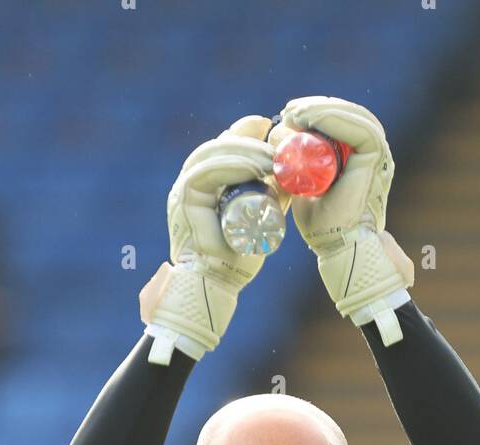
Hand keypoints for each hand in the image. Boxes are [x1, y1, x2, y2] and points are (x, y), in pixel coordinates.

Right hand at [140, 116, 289, 364]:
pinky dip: (230, 165)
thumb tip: (295, 173)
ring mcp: (184, 190)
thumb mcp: (263, 217)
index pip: (224, 147)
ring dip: (243, 150)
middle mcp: (192, 183)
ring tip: (270, 157)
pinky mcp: (184, 200)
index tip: (268, 125)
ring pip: (211, 154)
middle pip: (217, 144)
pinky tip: (253, 166)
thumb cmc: (238, 257)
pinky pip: (205, 171)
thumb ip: (274, 194)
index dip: (245, 132)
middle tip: (274, 138)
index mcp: (207, 184)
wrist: (218, 284)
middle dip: (247, 137)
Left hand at [274, 96, 413, 344]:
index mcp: (360, 157)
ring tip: (294, 113)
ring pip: (353, 115)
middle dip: (316, 106)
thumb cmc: (321, 225)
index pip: (341, 121)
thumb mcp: (302, 184)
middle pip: (347, 113)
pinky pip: (357, 127)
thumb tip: (278, 133)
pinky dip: (332, 118)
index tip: (288, 114)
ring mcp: (378, 154)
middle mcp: (373, 153)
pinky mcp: (376, 157)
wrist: (337, 247)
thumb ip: (295, 161)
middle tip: (289, 110)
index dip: (316, 111)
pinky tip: (308, 119)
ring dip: (321, 109)